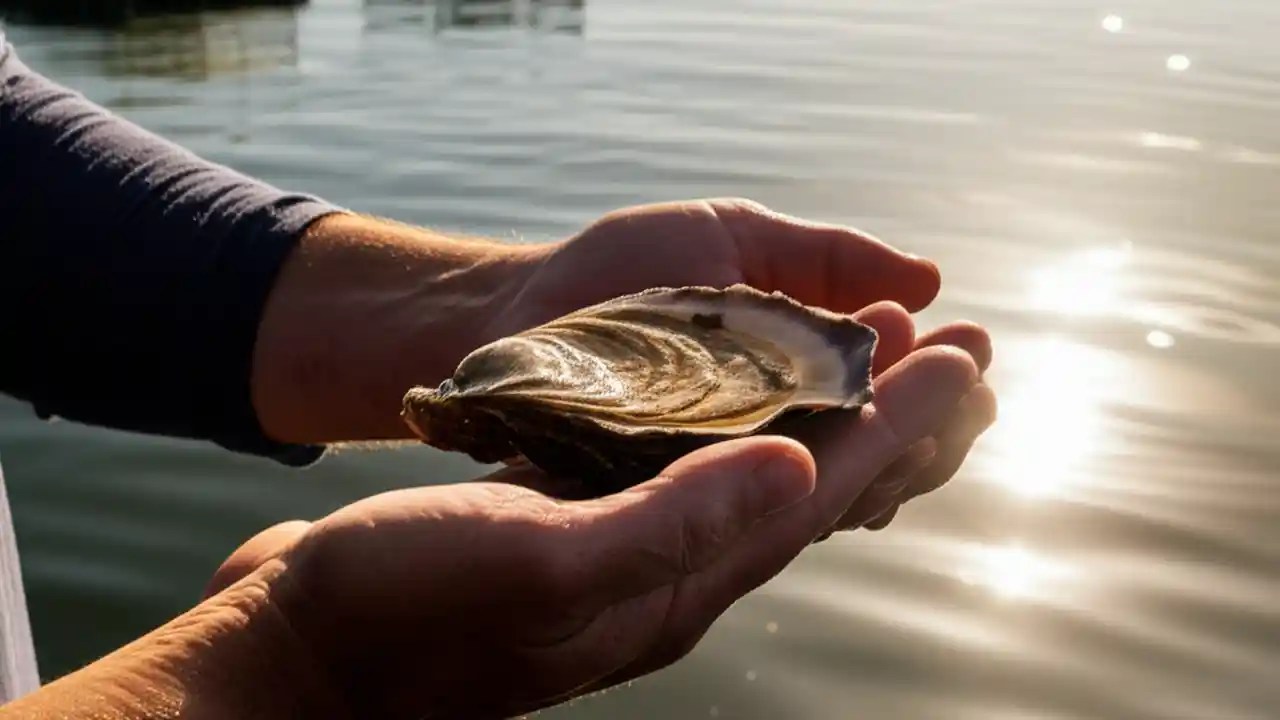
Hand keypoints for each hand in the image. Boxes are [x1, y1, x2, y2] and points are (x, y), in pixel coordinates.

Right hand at [206, 339, 982, 718]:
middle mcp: (668, 568)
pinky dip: (745, 426)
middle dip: (891, 415)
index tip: (967, 358)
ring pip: (762, 475)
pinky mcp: (576, 526)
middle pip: (815, 485)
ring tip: (879, 359)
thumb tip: (796, 474)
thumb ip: (672, 524)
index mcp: (677, 580)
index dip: (899, 424)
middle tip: (959, 344)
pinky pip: (694, 468)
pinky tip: (750, 405)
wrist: (306, 651)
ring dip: (829, 413)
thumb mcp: (543, 562)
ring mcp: (622, 549)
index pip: (823, 492)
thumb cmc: (407, 608)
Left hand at [493, 198, 995, 530]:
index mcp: (800, 371)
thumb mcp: (731, 239)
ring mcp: (736, 476)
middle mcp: (780, 434)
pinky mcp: (693, 509)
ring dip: (903, 459)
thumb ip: (825, 259)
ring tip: (935, 421)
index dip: (941, 382)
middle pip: (887, 451)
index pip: (894, 395)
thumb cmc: (618, 273)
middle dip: (940, 423)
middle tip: (971, 389)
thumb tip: (931, 278)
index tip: (975, 350)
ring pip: (846, 490)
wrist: (513, 311)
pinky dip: (830, 495)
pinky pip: (774, 515)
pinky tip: (867, 474)